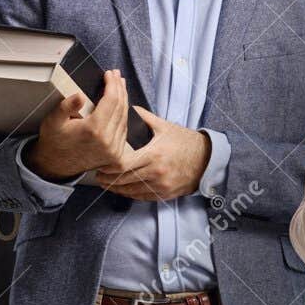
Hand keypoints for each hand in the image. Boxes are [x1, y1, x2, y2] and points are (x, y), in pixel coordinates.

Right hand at [25, 69, 130, 180]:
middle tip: (117, 75)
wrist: (56, 164)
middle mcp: (108, 141)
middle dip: (120, 89)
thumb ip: (66, 106)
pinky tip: (119, 105)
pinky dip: (122, 115)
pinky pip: (124, 130)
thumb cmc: (54, 139)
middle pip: (121, 108)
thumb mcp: (53, 120)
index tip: (110, 73)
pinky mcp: (117, 156)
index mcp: (94, 130)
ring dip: (124, 100)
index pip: (111, 100)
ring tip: (119, 86)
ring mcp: (115, 150)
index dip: (112, 84)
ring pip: (125, 118)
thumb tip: (80, 95)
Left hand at [89, 106, 209, 200]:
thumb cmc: (184, 141)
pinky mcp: (165, 195)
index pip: (122, 165)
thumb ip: (143, 117)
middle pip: (123, 180)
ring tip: (106, 183)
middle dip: (107, 179)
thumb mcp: (164, 126)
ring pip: (130, 191)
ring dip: (116, 188)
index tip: (99, 165)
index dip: (108, 167)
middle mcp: (157, 173)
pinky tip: (122, 189)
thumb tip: (124, 107)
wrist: (207, 159)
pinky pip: (141, 198)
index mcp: (154, 154)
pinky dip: (129, 194)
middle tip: (97, 176)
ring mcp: (161, 186)